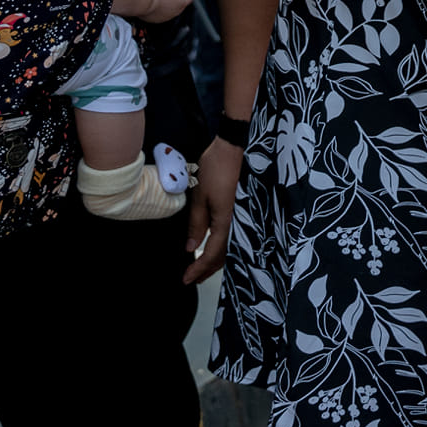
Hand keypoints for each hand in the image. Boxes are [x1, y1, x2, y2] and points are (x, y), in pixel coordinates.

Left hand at [185, 135, 242, 284]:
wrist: (233, 147)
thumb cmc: (215, 168)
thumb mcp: (200, 197)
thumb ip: (197, 224)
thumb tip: (191, 248)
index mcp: (226, 221)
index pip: (212, 254)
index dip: (198, 268)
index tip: (185, 279)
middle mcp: (237, 223)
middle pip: (223, 255)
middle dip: (207, 270)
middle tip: (191, 279)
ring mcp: (241, 216)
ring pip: (230, 247)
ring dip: (215, 260)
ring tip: (201, 266)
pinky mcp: (240, 210)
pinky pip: (232, 236)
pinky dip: (222, 247)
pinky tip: (214, 246)